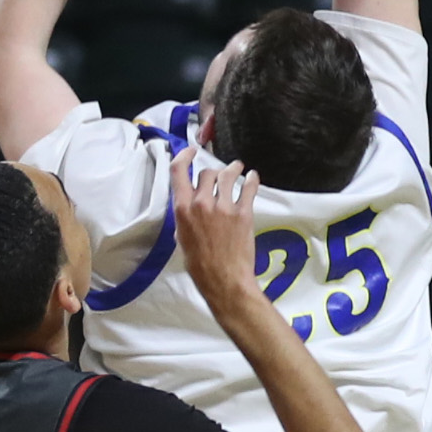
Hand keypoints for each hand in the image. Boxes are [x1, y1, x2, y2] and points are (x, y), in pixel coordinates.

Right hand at [170, 148, 260, 308]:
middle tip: (218, 176)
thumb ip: (185, 218)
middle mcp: (202, 203)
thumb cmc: (199, 265)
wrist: (224, 280)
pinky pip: (248, 188)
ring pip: (227, 175)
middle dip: (212, 173)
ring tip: (237, 167)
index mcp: (182, 209)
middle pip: (206, 173)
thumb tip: (190, 209)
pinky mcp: (243, 214)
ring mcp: (224, 207)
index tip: (190, 151)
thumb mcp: (181, 238)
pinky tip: (253, 176)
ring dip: (233, 169)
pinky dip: (252, 179)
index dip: (183, 155)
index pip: (178, 171)